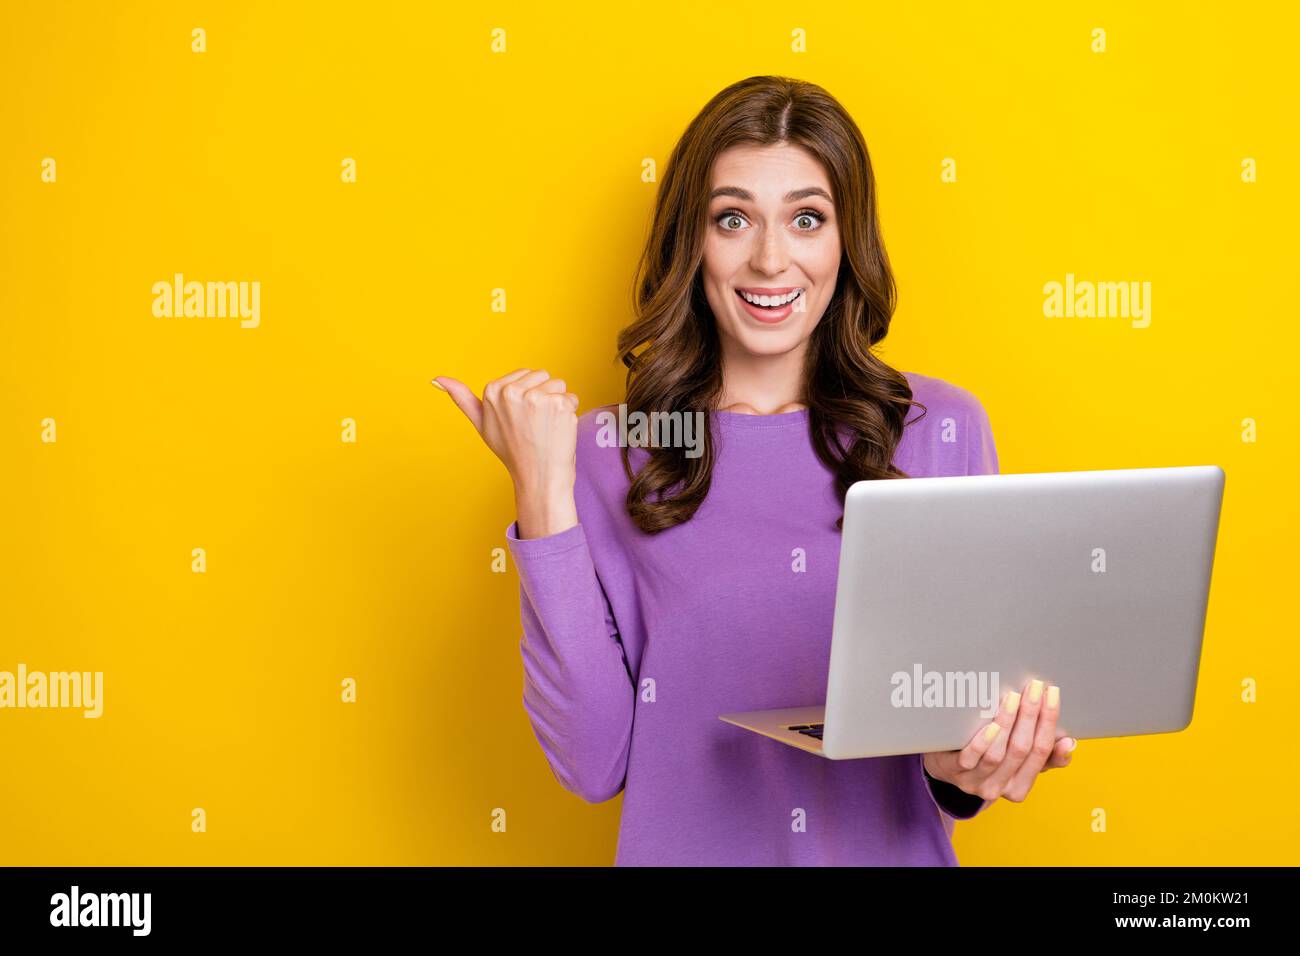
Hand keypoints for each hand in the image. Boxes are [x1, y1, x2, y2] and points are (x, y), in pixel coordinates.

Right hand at [434, 369, 580, 538]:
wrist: (537, 477)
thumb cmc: (512, 450)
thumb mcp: (481, 423)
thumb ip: (462, 398)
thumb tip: (435, 378)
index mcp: (493, 390)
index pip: (526, 374)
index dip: (528, 396)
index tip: (520, 419)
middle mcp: (512, 391)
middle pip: (543, 375)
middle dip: (543, 396)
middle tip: (534, 424)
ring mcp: (536, 398)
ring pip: (559, 384)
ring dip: (558, 404)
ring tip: (545, 427)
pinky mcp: (558, 405)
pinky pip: (571, 397)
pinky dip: (570, 413)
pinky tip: (557, 430)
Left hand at [922, 678, 1075, 804]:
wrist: (944, 768)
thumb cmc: (988, 759)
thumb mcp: (1017, 762)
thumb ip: (1045, 756)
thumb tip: (1069, 743)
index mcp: (1020, 787)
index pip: (1042, 752)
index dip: (1049, 722)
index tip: (1052, 694)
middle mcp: (1000, 788)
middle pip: (1022, 749)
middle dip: (1031, 715)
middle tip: (1035, 686)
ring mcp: (975, 781)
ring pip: (998, 753)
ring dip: (1008, 722)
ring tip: (1014, 696)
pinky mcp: (953, 771)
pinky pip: (971, 758)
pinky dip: (984, 741)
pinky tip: (992, 725)